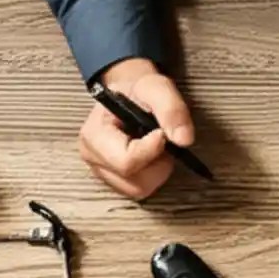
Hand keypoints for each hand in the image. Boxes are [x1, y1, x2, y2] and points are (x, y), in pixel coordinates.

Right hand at [80, 58, 194, 199]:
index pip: (126, 161)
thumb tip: (184, 140)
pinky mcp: (116, 181)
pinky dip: (153, 174)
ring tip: (156, 146)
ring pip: (140, 190)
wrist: (129, 95)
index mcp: (94, 135)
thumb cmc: (137, 92)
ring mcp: (104, 173)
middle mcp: (94, 158)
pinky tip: (152, 156)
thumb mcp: (155, 87)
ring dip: (157, 170)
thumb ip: (171, 109)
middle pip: (135, 182)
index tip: (161, 133)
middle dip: (157, 163)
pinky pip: (142, 189)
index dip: (152, 150)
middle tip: (160, 138)